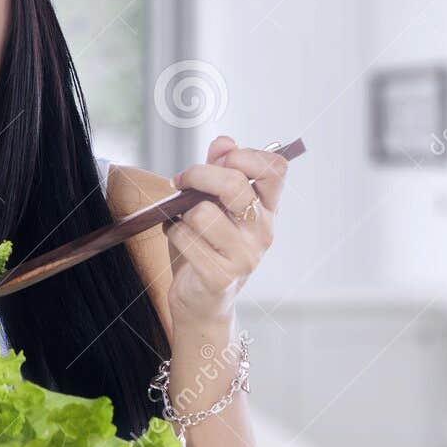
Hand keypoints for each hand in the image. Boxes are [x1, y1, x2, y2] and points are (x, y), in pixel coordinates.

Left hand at [162, 135, 288, 326]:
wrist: (201, 304)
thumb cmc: (206, 248)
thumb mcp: (214, 205)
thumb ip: (219, 171)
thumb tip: (224, 142)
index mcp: (266, 210)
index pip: (274, 168)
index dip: (245, 154)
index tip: (220, 158)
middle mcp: (263, 231)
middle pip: (234, 184)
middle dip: (199, 174)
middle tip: (181, 180)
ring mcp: (245, 256)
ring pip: (203, 212)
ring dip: (181, 211)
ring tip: (180, 220)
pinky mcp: (220, 276)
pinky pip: (186, 237)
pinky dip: (172, 231)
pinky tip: (177, 237)